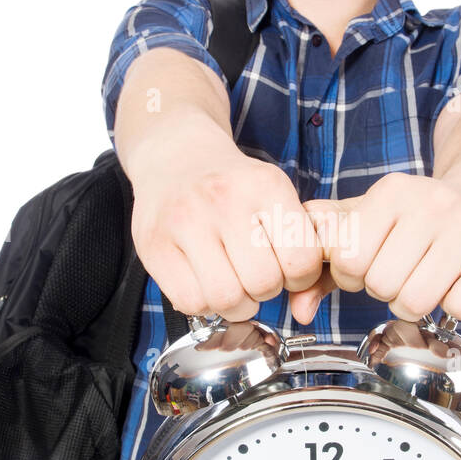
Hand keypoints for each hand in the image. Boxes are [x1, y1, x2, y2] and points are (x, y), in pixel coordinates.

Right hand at [129, 119, 325, 322]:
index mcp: (265, 185)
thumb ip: (296, 236)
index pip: (301, 260)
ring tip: (232, 284)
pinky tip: (205, 284)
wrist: (174, 156)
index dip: (300, 278)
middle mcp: (224, 199)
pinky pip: (190, 301)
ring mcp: (185, 222)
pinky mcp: (154, 245)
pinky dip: (204, 304)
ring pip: (226, 298)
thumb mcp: (273, 193)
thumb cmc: (231, 185)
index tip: (288, 270)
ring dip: (235, 304)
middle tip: (255, 276)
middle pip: (263, 283)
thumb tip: (306, 297)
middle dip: (265, 291)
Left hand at [292, 171, 460, 324]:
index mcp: (392, 192)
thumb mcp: (370, 226)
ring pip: (418, 301)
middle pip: (382, 285)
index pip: (347, 260)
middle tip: (409, 271)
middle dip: (389, 290)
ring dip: (421, 302)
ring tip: (434, 277)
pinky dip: (459, 307)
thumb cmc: (421, 223)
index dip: (356, 275)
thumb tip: (298, 309)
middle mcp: (433, 203)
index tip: (375, 263)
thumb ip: (327, 263)